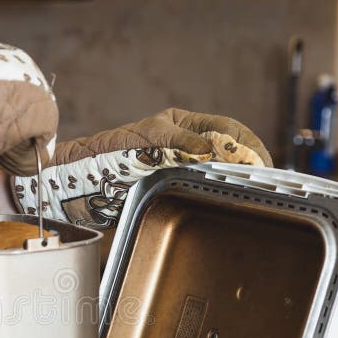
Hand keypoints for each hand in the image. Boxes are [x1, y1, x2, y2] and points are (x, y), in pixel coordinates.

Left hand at [11, 108, 270, 227]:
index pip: (228, 129)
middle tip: (267, 189)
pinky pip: (197, 195)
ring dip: (233, 187)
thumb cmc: (102, 158)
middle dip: (248, 167)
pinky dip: (214, 201)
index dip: (249, 144)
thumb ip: (179, 140)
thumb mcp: (144, 141)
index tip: (266, 165)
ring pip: (214, 176)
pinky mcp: (164, 194)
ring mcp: (172, 171)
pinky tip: (222, 212)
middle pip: (226, 153)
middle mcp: (179, 146)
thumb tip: (216, 148)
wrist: (70, 188)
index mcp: (178, 125)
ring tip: (251, 202)